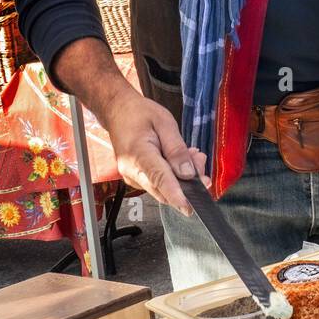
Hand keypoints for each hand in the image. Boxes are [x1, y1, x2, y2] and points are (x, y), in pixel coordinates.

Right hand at [103, 90, 207, 214]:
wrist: (117, 111)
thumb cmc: (140, 114)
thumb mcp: (164, 123)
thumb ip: (177, 149)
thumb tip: (188, 173)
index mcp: (138, 154)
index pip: (159, 179)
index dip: (176, 195)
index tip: (189, 207)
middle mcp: (132, 171)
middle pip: (163, 190)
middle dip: (187, 184)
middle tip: (200, 161)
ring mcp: (132, 177)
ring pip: (162, 188)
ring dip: (182, 178)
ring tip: (192, 155)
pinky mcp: (135, 178)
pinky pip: (157, 183)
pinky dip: (173, 176)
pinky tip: (180, 159)